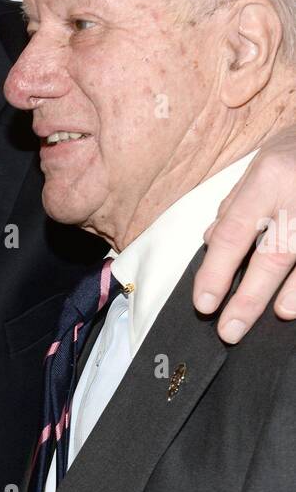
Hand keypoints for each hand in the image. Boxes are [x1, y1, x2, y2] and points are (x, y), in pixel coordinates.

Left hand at [194, 125, 295, 341]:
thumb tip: (212, 242)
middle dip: (249, 298)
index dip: (215, 272)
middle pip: (273, 255)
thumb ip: (236, 204)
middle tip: (230, 331)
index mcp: (268, 177)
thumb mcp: (261, 160)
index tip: (204, 304)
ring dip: (293, 292)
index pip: (233, 233)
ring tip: (279, 315)